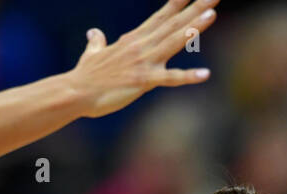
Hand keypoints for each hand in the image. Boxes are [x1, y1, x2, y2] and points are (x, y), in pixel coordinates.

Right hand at [69, 0, 217, 117]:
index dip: (178, 3)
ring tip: (212, 14)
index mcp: (134, 39)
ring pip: (173, 41)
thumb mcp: (93, 53)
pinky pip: (170, 79)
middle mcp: (142, 45)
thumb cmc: (85, 75)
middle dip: (195, 8)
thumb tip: (94, 32)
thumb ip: (97, 42)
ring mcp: (143, 62)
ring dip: (194, 28)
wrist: (74, 92)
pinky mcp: (143, 81)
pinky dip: (188, 76)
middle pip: (174, 23)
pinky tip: (205, 74)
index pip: (161, 16)